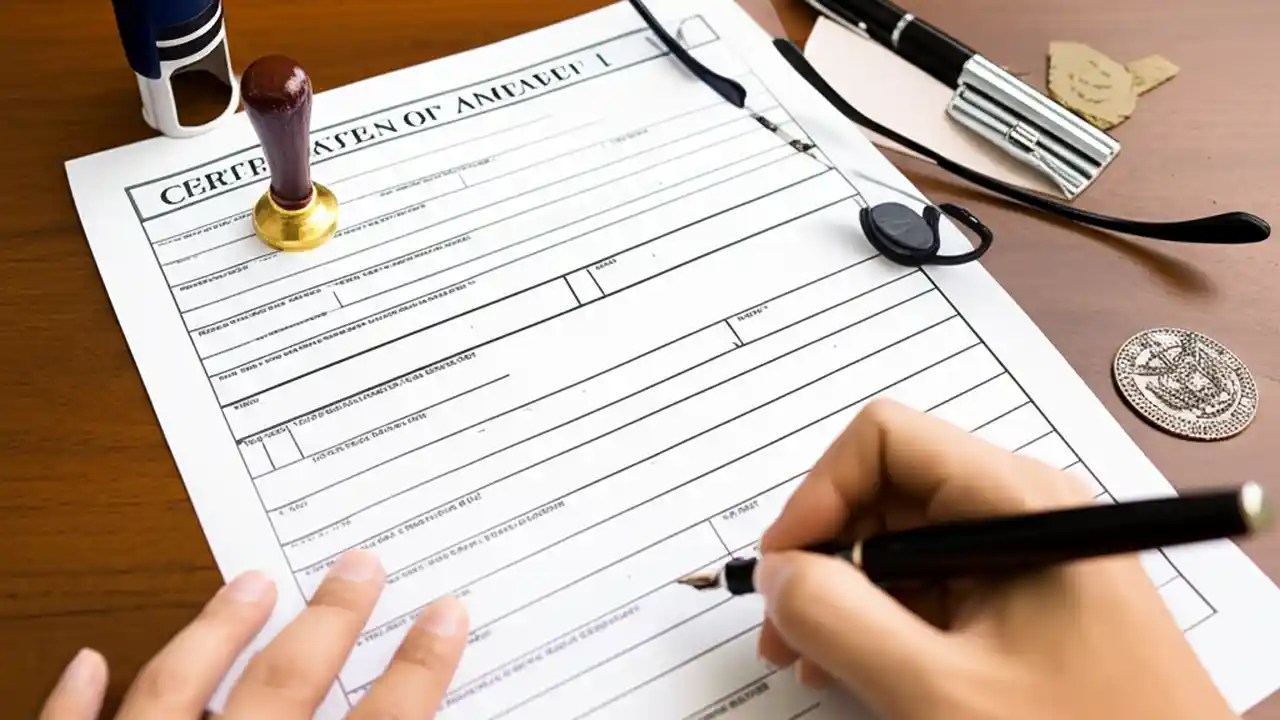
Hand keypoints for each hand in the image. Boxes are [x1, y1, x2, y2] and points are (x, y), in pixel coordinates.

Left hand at [39, 551, 468, 718]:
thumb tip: (456, 717)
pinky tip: (87, 658)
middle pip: (286, 688)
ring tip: (248, 581)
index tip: (448, 614)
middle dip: (330, 622)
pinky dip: (77, 700)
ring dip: (215, 632)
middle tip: (360, 565)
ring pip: (176, 692)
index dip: (420, 668)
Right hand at [755, 399, 1236, 719]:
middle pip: (889, 492)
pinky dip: (885, 622)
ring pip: (905, 546)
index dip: (817, 496)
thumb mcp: (938, 689)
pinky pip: (936, 589)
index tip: (781, 569)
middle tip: (784, 629)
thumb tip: (778, 573)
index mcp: (1020, 503)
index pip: (886, 440)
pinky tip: (858, 670)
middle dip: (825, 556)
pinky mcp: (1030, 605)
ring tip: (811, 660)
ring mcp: (1030, 560)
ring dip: (847, 597)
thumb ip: (840, 621)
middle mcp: (1026, 514)